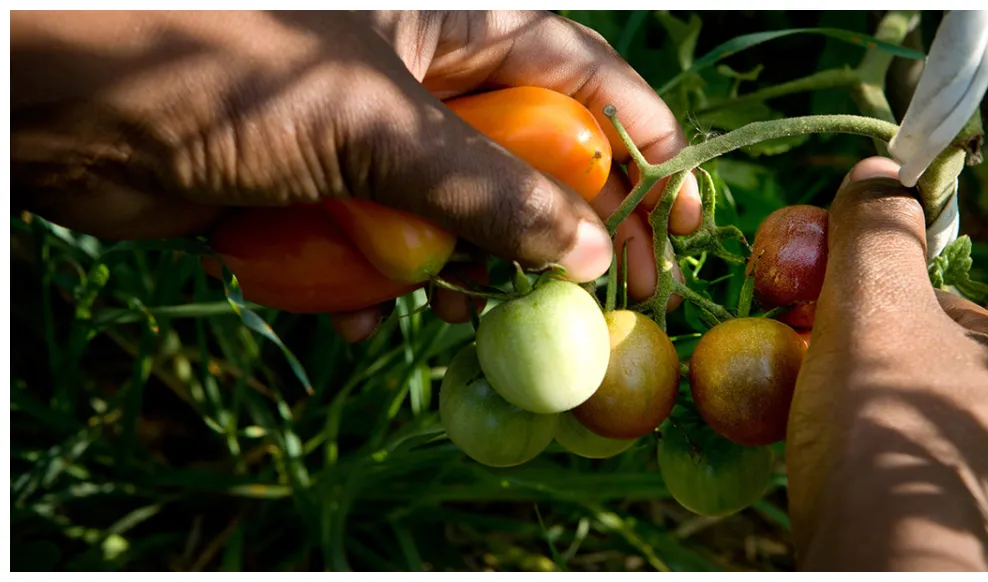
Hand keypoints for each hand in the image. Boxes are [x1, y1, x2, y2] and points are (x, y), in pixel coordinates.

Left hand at [11, 10, 698, 339]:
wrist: (61, 104)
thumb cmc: (225, 67)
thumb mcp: (378, 126)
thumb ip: (490, 190)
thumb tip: (589, 248)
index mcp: (449, 26)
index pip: (581, 77)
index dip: (643, 140)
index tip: (684, 213)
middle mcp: (419, 81)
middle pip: (529, 160)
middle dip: (568, 231)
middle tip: (617, 298)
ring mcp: (366, 142)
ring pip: (455, 220)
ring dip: (468, 277)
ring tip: (483, 326)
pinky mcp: (315, 198)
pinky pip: (377, 254)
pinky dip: (374, 293)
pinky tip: (363, 322)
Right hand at [786, 158, 987, 570]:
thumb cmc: (883, 441)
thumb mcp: (872, 313)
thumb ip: (877, 233)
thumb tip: (882, 166)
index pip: (935, 314)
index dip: (861, 310)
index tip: (803, 324)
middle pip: (924, 380)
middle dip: (856, 377)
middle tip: (795, 394)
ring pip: (918, 445)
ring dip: (861, 438)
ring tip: (811, 454)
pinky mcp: (984, 560)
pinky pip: (917, 502)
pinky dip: (877, 495)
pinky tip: (844, 504)